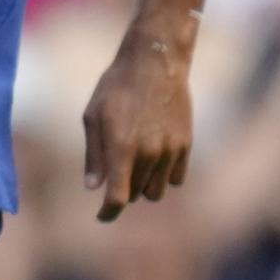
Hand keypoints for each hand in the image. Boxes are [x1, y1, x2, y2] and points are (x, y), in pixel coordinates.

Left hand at [82, 21, 193, 221]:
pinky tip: (155, 159)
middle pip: (135, 195)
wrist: (156, 62)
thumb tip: (93, 187)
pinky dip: (164, 176)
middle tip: (115, 169)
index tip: (102, 216)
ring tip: (134, 163)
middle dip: (123, 190)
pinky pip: (176, 178)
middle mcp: (149, 153)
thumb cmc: (116, 87)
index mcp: (121, 148)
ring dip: (143, 185)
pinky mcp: (186, 145)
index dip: (108, 213)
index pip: (118, 198)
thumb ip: (94, 155)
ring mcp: (170, 150)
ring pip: (156, 190)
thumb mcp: (93, 116)